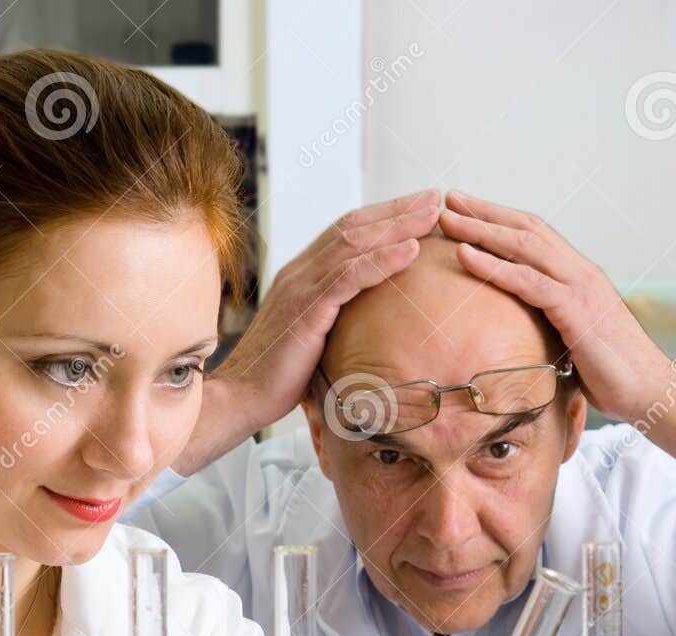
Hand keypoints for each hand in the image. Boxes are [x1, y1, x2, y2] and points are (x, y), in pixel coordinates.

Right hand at [171, 190, 441, 475]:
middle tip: (435, 197)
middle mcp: (299, 272)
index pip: (345, 232)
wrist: (240, 397)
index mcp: (301, 276)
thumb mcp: (310, 339)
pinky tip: (412, 251)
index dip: (383, 217)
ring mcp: (300, 288)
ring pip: (354, 243)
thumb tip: (367, 325)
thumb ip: (332, 320)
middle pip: (353, 227)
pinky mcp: (305, 311)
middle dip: (397, 211)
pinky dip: (382, 260)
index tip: (419, 209)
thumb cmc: (277, 377)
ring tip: (432, 215)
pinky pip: (348, 277)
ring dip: (397, 227)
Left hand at [438, 191, 675, 473]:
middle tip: (448, 199)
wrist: (648, 389)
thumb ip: (550, 324)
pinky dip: (493, 266)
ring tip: (447, 218)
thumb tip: (519, 334)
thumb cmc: (610, 372)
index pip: (534, 236)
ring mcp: (579, 287)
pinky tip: (464, 254)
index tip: (466, 209)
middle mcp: (579, 272)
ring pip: (523, 246)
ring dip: (481, 229)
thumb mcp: (573, 339)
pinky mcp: (576, 309)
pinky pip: (527, 281)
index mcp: (578, 276)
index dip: (499, 219)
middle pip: (526, 229)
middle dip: (485, 212)